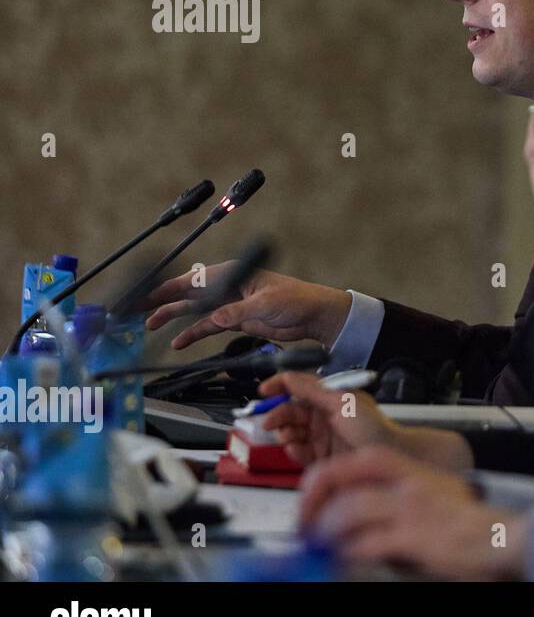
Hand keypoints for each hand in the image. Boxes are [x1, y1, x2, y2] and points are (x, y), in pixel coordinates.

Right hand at [142, 262, 352, 349]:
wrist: (315, 316)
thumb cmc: (297, 299)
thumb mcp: (265, 304)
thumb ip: (237, 312)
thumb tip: (215, 319)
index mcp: (233, 274)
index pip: (193, 279)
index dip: (166, 287)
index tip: (145, 294)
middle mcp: (227, 286)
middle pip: (187, 293)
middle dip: (161, 300)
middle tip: (136, 309)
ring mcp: (230, 304)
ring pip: (194, 310)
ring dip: (173, 317)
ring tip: (150, 325)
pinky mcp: (236, 320)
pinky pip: (208, 326)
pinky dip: (193, 333)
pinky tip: (179, 342)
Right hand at [260, 371, 472, 469]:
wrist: (390, 457)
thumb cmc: (374, 427)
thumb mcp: (342, 402)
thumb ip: (313, 390)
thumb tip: (289, 376)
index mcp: (330, 397)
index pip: (298, 386)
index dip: (279, 386)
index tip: (263, 390)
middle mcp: (323, 414)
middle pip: (290, 410)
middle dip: (277, 414)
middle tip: (269, 421)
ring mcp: (321, 436)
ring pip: (290, 431)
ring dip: (284, 433)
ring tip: (288, 437)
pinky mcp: (320, 456)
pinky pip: (297, 451)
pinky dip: (293, 450)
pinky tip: (296, 449)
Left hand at [299, 446, 526, 579]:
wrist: (504, 536)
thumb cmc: (467, 522)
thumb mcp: (427, 498)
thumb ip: (391, 502)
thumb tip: (352, 524)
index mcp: (407, 469)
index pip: (348, 464)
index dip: (318, 485)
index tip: (307, 507)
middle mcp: (405, 482)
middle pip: (339, 479)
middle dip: (311, 506)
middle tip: (304, 530)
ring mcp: (410, 508)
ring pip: (347, 510)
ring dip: (325, 532)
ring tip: (319, 549)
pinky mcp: (416, 536)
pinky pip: (367, 542)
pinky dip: (348, 553)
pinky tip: (345, 561)